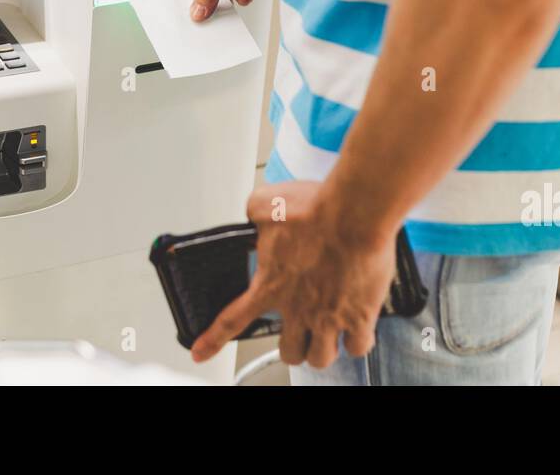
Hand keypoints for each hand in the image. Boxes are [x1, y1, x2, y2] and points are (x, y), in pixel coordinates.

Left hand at [191, 182, 397, 368]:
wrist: (354, 212)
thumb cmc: (315, 208)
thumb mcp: (267, 203)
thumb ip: (254, 212)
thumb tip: (253, 212)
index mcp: (270, 285)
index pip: (231, 320)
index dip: (213, 340)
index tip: (200, 353)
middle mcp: (297, 309)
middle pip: (289, 352)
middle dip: (293, 346)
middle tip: (299, 333)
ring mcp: (328, 317)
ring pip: (321, 358)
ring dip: (322, 349)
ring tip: (327, 337)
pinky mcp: (360, 316)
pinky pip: (358, 347)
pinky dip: (357, 341)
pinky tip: (358, 329)